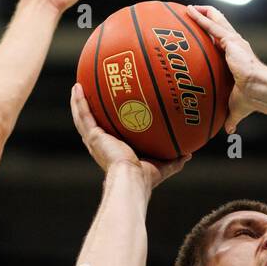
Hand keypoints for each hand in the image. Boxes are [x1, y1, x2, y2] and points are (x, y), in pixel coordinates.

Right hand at [70, 84, 187, 187]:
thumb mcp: (163, 165)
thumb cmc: (147, 178)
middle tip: (88, 94)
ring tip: (77, 86)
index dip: (106, 124)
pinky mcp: (93, 136)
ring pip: (83, 117)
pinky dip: (79, 101)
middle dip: (89, 110)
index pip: (108, 134)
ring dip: (79, 102)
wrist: (133, 179)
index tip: (108, 112)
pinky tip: (77, 87)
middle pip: (91, 124)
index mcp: (114, 151)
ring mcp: (95, 141)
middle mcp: (101, 146)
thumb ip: (175, 159)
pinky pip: (83, 115)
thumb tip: (189, 153)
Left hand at [185, 4, 266, 133]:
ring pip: (216, 19)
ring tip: (188, 8)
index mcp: (236, 56)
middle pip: (220, 25)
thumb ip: (231, 115)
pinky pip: (211, 25)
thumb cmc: (251, 97)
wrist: (258, 90)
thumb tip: (230, 131)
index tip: (201, 32)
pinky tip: (189, 11)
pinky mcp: (230, 40)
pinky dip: (200, 17)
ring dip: (202, 13)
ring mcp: (233, 40)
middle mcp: (235, 45)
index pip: (223, 41)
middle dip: (207, 17)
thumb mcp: (236, 105)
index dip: (213, 34)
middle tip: (192, 14)